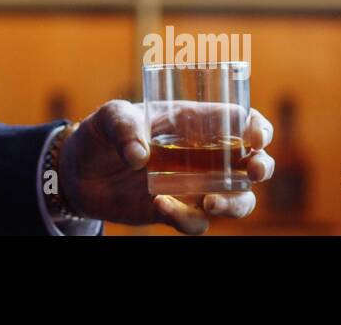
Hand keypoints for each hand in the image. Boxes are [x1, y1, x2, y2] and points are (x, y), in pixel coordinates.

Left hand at [57, 99, 274, 233]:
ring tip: (210, 202)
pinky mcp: (176, 210)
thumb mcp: (109, 118)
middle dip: (262, 167)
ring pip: (237, 199)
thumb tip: (139, 156)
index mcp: (194, 122)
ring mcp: (192, 185)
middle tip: (252, 172)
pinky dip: (187, 219)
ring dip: (235, 204)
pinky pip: (196, 222)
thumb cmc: (101, 132)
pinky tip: (161, 205)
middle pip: (252, 162)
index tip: (255, 138)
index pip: (240, 121)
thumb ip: (123, 128)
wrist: (78, 171)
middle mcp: (202, 155)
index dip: (258, 128)